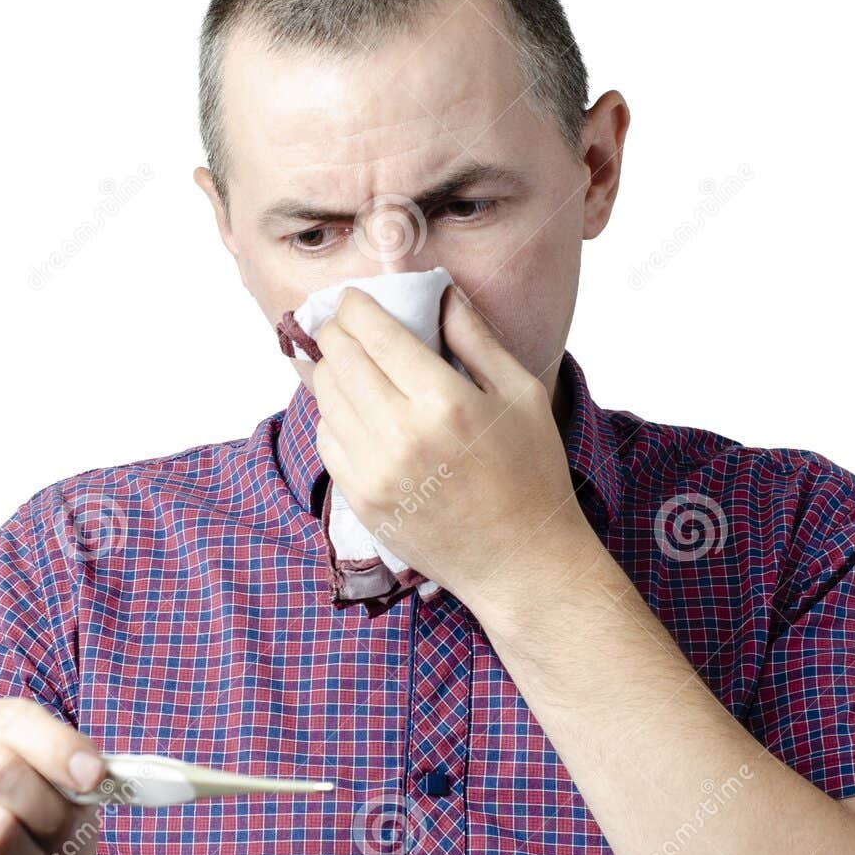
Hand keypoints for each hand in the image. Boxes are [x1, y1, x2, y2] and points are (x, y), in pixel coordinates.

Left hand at [309, 284, 594, 607]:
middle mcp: (399, 435)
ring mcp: (373, 471)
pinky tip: (358, 410)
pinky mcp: (359, 499)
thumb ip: (475, 337)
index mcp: (444, 402)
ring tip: (351, 363)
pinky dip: (334, 415)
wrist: (520, 562)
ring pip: (324, 396)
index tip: (353, 299)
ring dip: (332, 370)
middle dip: (336, 331)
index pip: (373, 333)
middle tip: (345, 323)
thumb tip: (439, 292)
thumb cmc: (530, 474)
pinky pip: (325, 437)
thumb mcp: (520, 393)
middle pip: (338, 359)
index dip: (354, 306)